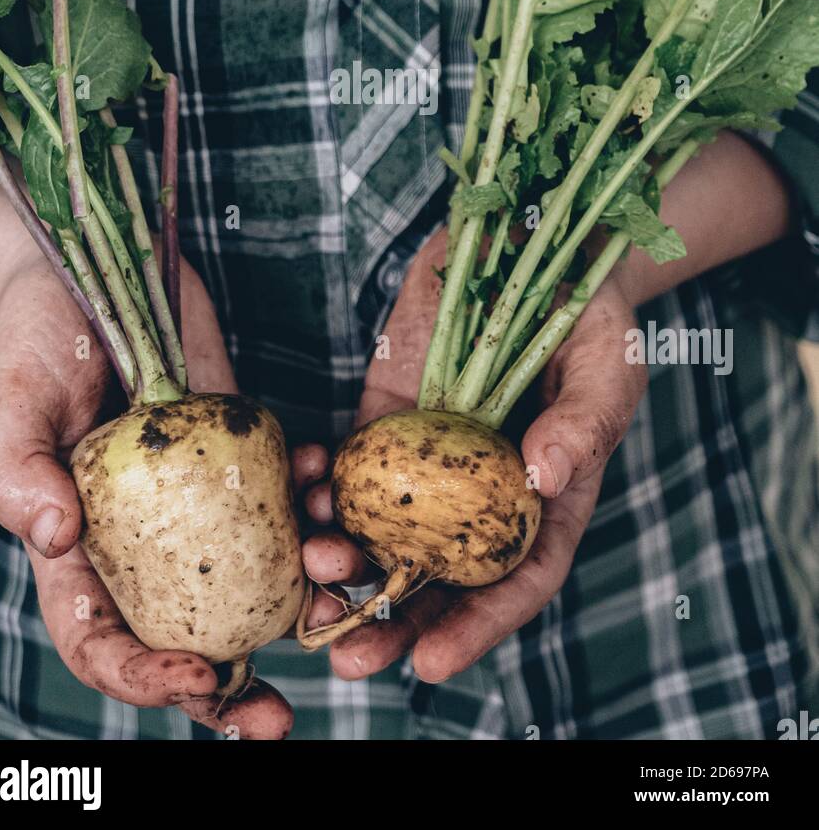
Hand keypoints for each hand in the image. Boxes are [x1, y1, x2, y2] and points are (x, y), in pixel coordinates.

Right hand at [0, 244, 295, 737]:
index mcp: (77, 550)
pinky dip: (315, 497)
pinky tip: (331, 477)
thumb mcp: (11, 402)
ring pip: (254, 574)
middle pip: (187, 633)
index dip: (143, 676)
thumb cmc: (34, 337)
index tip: (196, 676)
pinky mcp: (243, 451)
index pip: (101, 641)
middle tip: (281, 722)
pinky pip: (287, 495)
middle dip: (232, 688)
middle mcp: (144, 540)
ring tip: (338, 572)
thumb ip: (17, 473)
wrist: (95, 269)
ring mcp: (201, 500)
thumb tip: (54, 539)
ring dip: (300, 588)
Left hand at [301, 228, 645, 681]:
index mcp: (545, 503)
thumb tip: (544, 479)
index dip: (476, 629)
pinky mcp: (388, 417)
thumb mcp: (610, 368)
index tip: (430, 663)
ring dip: (344, 561)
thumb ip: (584, 423)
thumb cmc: (594, 322)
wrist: (541, 252)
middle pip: (437, 578)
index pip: (514, 584)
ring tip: (311, 575)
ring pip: (381, 532)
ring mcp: (430, 460)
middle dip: (390, 624)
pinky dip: (324, 487)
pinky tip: (304, 493)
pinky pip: (350, 466)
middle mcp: (481, 496)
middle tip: (346, 659)